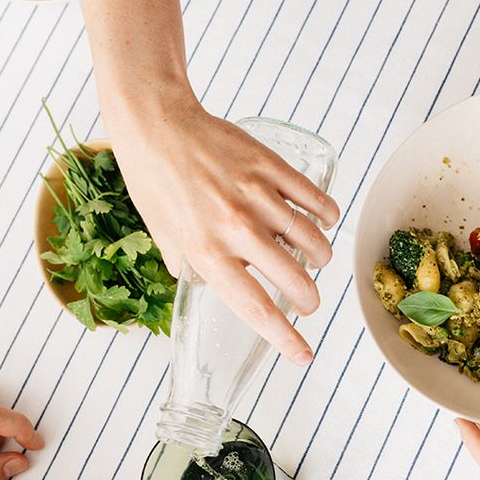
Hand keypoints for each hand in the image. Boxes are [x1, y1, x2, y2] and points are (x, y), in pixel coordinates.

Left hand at [104, 90, 339, 364]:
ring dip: (320, 258)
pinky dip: (326, 214)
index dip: (283, 337)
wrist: (156, 125)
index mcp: (206, 253)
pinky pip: (312, 198)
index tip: (302, 354)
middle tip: (307, 302)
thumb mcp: (162, 235)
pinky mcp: (270, 167)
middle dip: (308, 300)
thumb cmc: (153, 179)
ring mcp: (257, 196)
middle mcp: (236, 229)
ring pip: (311, 238)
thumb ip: (187, 264)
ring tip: (316, 262)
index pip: (254, 308)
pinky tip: (325, 221)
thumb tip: (208, 283)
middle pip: (294, 278)